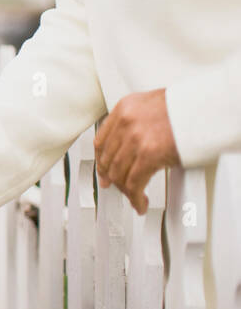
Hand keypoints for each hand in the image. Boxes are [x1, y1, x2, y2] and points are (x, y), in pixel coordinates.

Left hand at [94, 88, 178, 214]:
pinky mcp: (149, 154)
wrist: (206, 109)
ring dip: (125, 190)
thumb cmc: (186, 109)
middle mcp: (126, 122)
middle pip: (108, 159)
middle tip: (117, 187)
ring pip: (119, 173)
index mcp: (124, 109)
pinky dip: (135, 197)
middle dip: (112, 178)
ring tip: (134, 198)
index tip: (103, 171)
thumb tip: (128, 144)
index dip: (101, 160)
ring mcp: (136, 138)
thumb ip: (136, 122)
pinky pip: (134, 183)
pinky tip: (140, 203)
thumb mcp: (151, 105)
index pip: (101, 141)